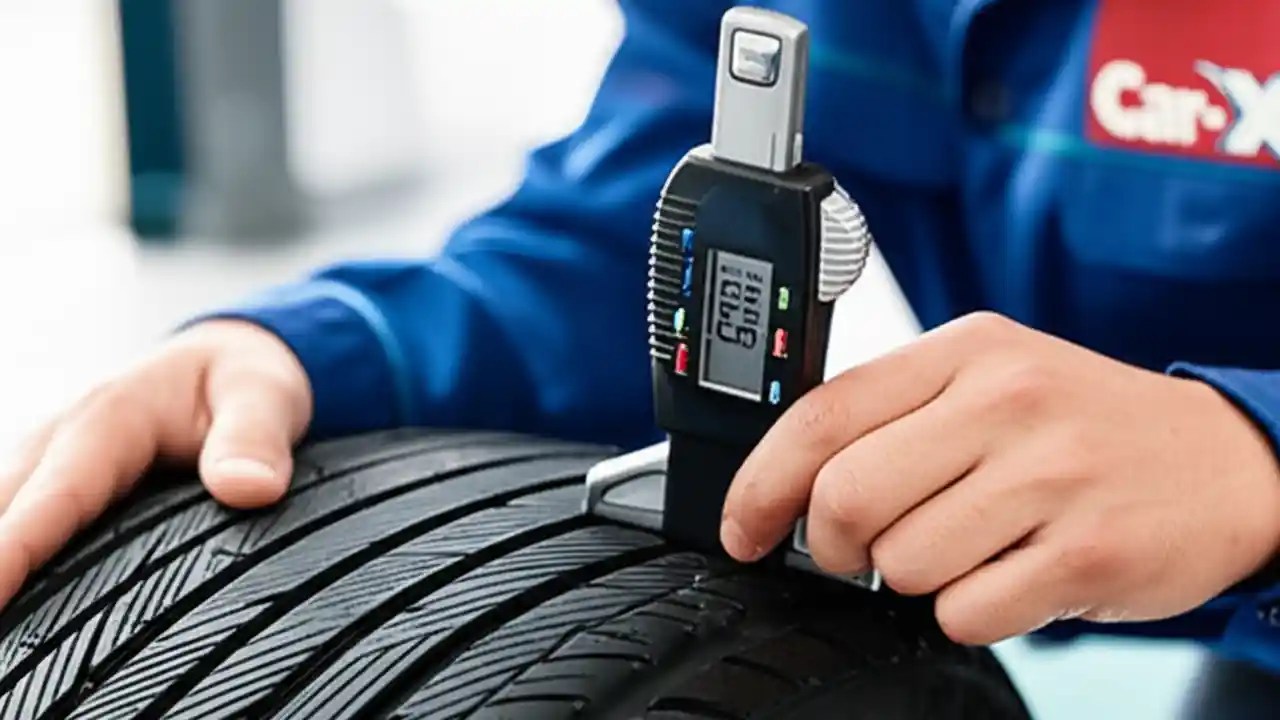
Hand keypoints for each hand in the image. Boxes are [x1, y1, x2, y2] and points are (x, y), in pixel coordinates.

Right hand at [0, 320, 311, 606]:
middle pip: (0, 514)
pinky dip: (8, 556)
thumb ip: (257, 439)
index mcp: (109, 420)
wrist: (228, 360)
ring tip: (4, 643)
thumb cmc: (244, 382)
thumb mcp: (266, 395)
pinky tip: (13, 605)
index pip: (53, 496)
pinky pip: (12, 522)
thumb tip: (251, 489)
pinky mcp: (46, 484)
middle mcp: (59, 440)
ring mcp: (45, 464)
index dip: (14, 551)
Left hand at [720, 312, 1279, 644]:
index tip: (743, 529)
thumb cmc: (1086, 424)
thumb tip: (793, 484)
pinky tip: (1009, 574)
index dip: (761, 483)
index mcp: (966, 350)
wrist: (1227, 461)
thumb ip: (897, 413)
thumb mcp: (993, 378)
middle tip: (860, 551)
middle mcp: (1005, 401)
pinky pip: (965, 611)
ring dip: (914, 576)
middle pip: (847, 498)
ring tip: (968, 547)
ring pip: (902, 563)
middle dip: (834, 545)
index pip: (822, 414)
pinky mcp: (1086, 550)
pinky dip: (967, 610)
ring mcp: (1050, 475)